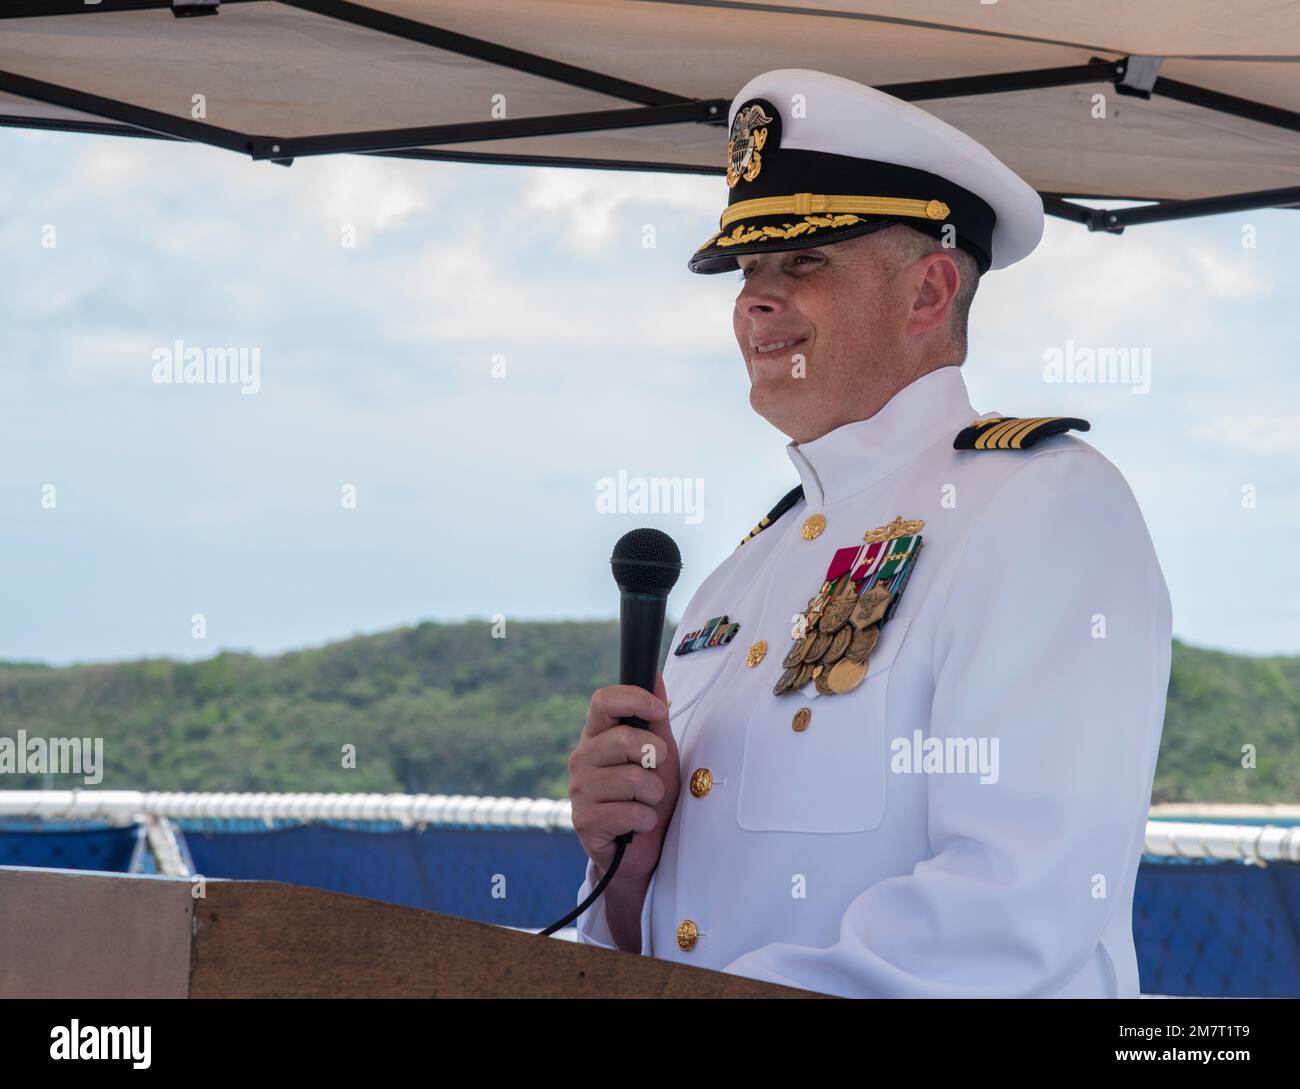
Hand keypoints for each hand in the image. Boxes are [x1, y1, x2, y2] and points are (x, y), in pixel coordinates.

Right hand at [568, 673, 680, 887]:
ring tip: (646, 803)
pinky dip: (646, 820)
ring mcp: (579, 790)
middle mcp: (582, 758)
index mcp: (598, 736)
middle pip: (623, 739)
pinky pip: (630, 813)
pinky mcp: (584, 821)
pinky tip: (637, 825)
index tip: (659, 710)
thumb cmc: (651, 797)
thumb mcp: (660, 754)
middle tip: (656, 772)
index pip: (603, 701)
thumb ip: (656, 719)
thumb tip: (656, 676)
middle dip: (654, 757)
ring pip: (632, 780)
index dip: (633, 699)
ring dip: (654, 795)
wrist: (645, 849)